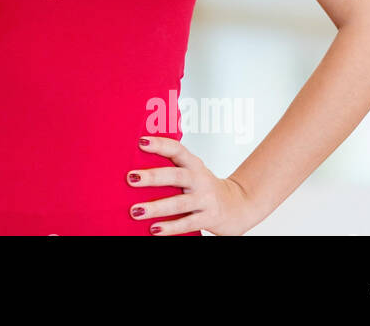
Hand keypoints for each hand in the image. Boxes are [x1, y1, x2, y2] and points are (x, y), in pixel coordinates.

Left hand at [128, 136, 261, 235]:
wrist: (238, 205)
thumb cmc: (205, 188)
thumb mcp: (192, 172)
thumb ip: (171, 168)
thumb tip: (134, 170)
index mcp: (193, 164)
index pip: (177, 149)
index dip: (160, 144)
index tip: (141, 142)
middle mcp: (199, 179)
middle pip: (175, 175)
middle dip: (152, 177)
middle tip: (131, 178)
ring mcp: (205, 199)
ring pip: (179, 202)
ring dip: (156, 207)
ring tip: (136, 210)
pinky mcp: (209, 217)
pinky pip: (187, 223)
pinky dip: (170, 227)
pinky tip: (154, 229)